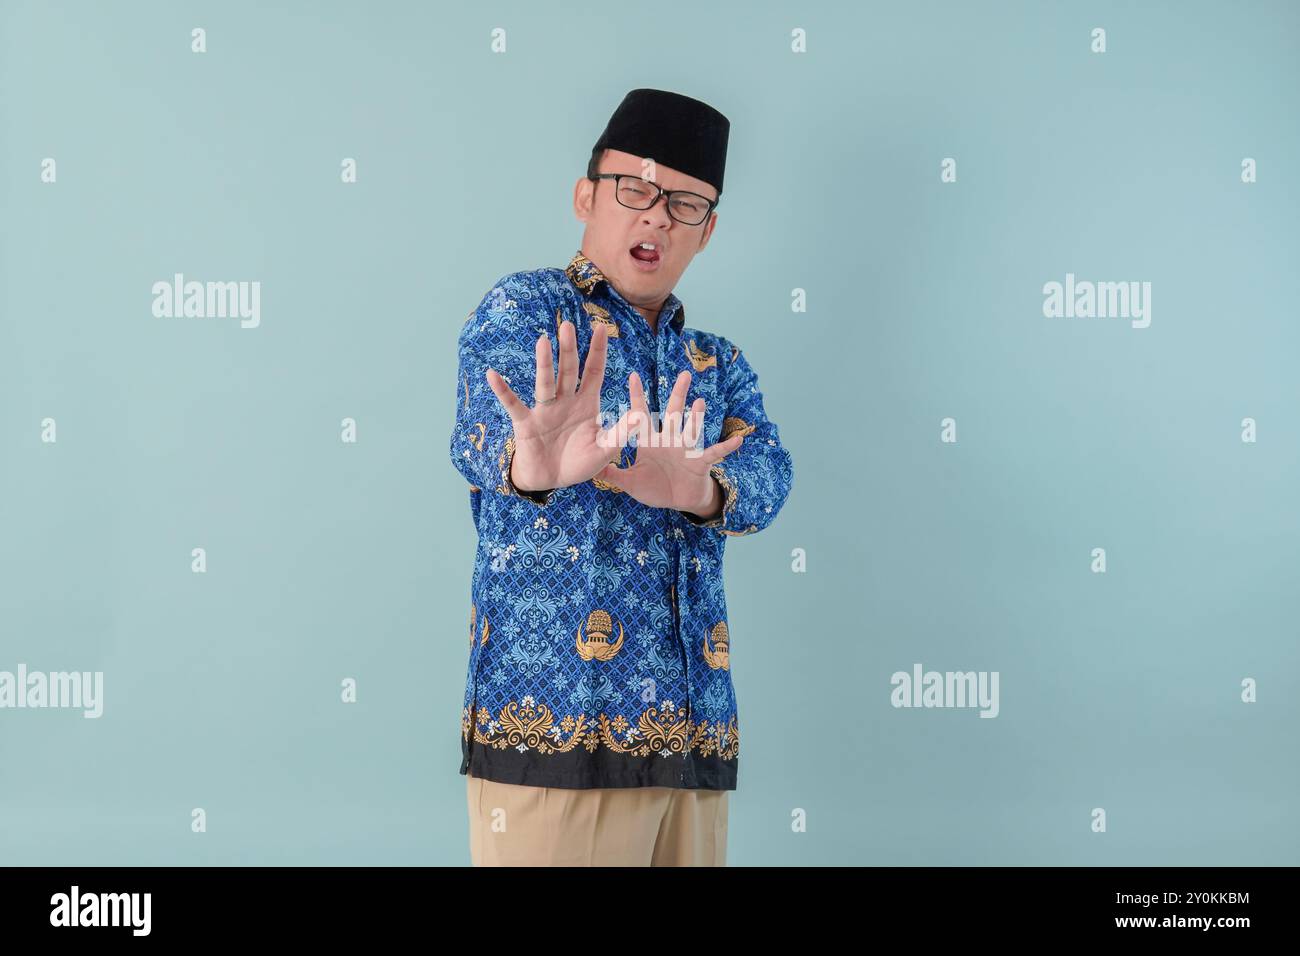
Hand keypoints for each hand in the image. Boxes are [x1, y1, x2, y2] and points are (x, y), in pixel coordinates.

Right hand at [485, 321, 632, 492]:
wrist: (551, 480)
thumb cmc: (578, 463)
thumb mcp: (604, 450)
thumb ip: (620, 434)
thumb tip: (639, 416)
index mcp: (586, 404)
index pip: (593, 372)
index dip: (597, 351)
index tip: (601, 328)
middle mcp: (565, 401)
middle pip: (568, 370)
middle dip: (569, 349)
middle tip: (568, 325)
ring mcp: (544, 410)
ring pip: (545, 382)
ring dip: (544, 363)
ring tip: (543, 341)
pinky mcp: (526, 423)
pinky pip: (513, 404)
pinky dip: (503, 391)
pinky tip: (492, 375)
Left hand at [595, 368, 743, 512]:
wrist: (678, 500)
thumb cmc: (655, 487)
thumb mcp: (630, 483)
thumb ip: (613, 474)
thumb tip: (590, 467)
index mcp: (650, 441)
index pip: (643, 415)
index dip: (637, 397)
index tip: (633, 376)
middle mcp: (669, 439)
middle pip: (673, 413)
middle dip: (677, 394)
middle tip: (684, 373)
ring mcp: (686, 450)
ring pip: (692, 429)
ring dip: (697, 418)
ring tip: (700, 403)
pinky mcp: (700, 462)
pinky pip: (714, 453)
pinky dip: (726, 448)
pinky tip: (738, 439)